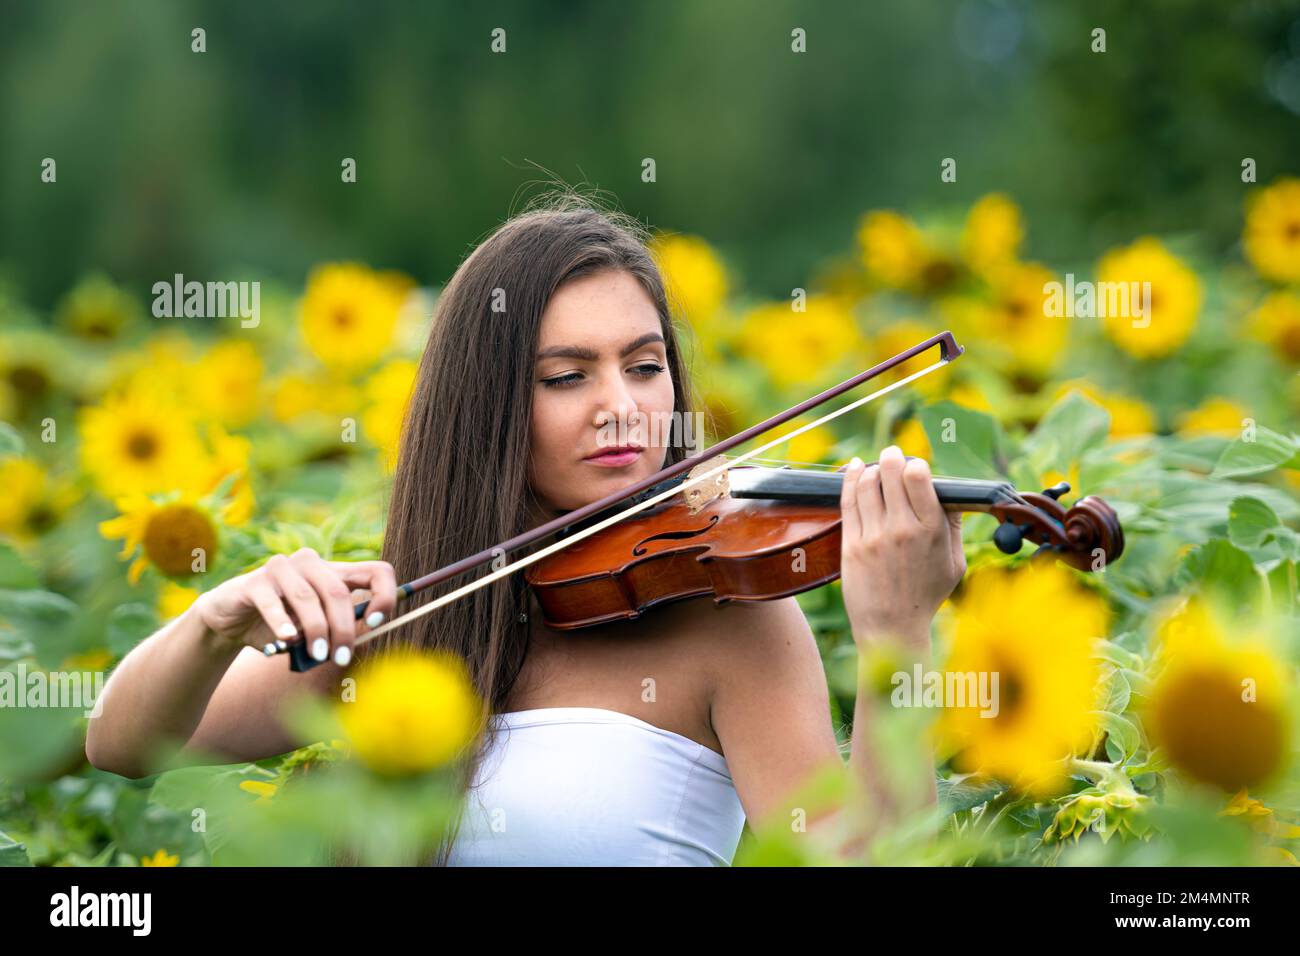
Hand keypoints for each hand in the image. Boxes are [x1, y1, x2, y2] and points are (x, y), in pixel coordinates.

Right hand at [190, 547, 397, 666]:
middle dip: (343, 629)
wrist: (230, 623)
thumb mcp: (315, 630)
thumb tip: (368, 640)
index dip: (383, 595)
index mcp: (334, 572)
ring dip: (316, 630)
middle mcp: (311, 563)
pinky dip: (283, 623)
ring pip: (308, 598)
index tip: (376, 623)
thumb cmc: (282, 627)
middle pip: (338, 592)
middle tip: (340, 657)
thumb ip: (339, 630)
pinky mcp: (254, 581)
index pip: (376, 571)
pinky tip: (288, 639)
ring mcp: (281, 568)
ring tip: (317, 655)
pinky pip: (273, 602)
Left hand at [838, 445, 965, 649]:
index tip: (915, 467)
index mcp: (932, 531)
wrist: (892, 627)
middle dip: (891, 458)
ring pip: (867, 485)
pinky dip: (851, 479)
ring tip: (875, 466)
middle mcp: (902, 530)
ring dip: (871, 468)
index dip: (915, 465)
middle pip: (891, 474)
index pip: (919, 478)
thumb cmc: (926, 595)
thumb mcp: (954, 563)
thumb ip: (954, 527)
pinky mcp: (851, 545)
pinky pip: (848, 502)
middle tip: (892, 454)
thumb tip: (951, 495)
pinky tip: (855, 469)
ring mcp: (874, 537)